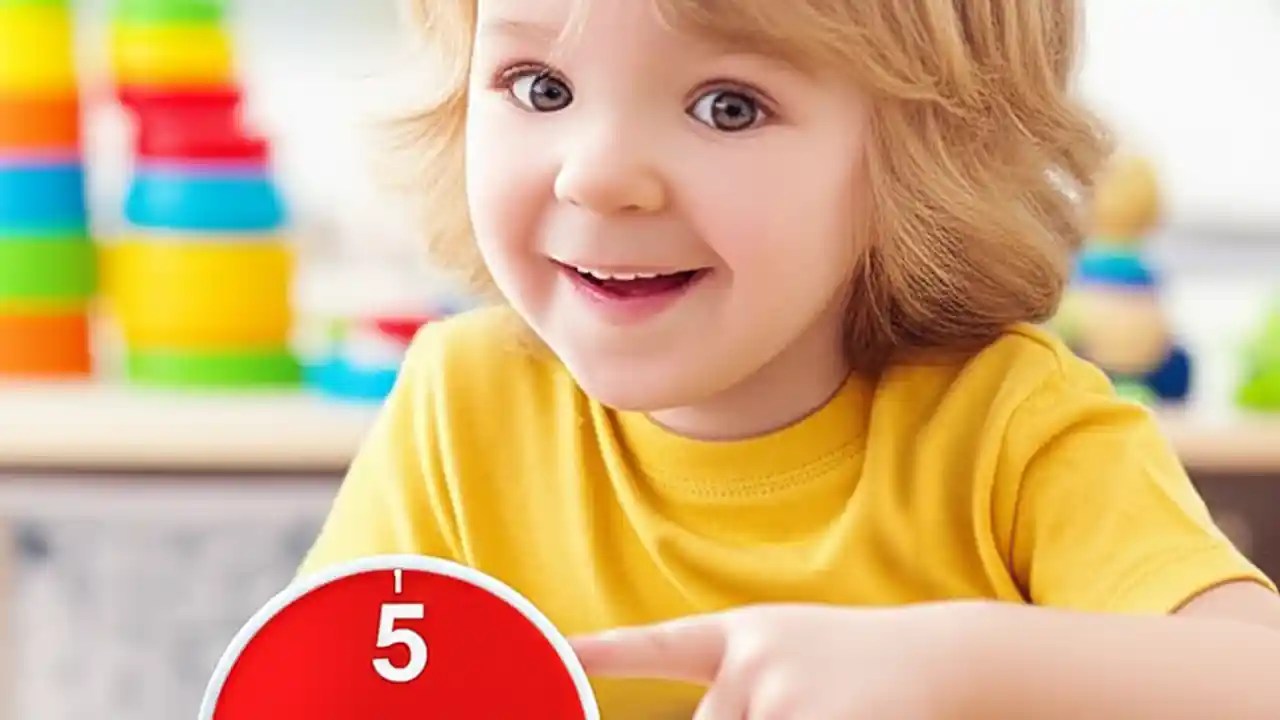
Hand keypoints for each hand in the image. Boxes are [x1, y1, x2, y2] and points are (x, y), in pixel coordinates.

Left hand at [570, 603, 972, 719]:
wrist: (947, 657)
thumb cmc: (856, 666)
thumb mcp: (788, 658)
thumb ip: (737, 693)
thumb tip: (710, 719)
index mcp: (741, 635)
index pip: (662, 645)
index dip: (606, 651)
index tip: (559, 648)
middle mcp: (754, 660)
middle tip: (807, 701)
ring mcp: (785, 695)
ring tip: (834, 709)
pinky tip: (848, 716)